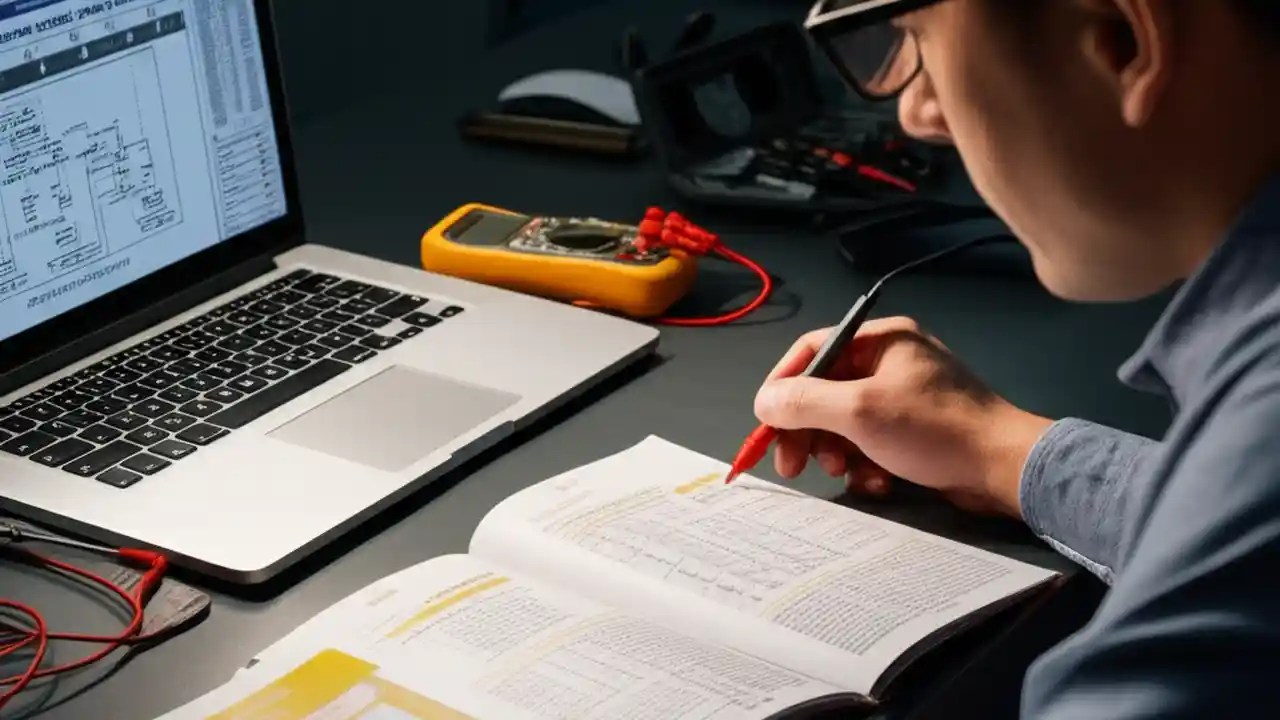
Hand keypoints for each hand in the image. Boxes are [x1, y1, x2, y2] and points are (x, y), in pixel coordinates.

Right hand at [753, 317, 1053, 517]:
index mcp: (880, 341)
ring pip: (844, 423)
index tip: (766, 422)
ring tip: (845, 473)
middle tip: (793, 466)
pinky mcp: (914, 431)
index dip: (783, 386)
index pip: (812, 351)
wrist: (1004, 468)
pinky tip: (877, 481)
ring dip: (837, 452)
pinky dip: (865, 464)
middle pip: (824, 392)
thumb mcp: (859, 411)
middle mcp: (890, 362)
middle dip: (807, 431)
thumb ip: (804, 402)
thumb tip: (763, 402)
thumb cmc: (934, 429)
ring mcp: (904, 397)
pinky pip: (870, 443)